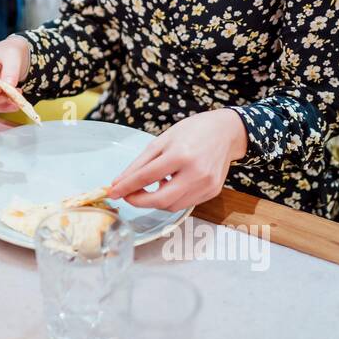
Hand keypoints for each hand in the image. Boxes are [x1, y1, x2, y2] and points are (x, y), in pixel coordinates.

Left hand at [107, 108, 248, 211]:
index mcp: (180, 155)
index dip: (126, 187)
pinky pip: (185, 203)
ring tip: (149, 188)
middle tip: (127, 196)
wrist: (226, 132)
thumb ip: (140, 164)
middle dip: (139, 201)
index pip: (147, 177)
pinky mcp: (213, 192)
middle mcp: (196, 173)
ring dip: (154, 202)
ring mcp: (207, 185)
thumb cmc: (192, 132)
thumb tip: (119, 182)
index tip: (112, 192)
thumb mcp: (162, 140)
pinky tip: (168, 186)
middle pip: (161, 200)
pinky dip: (172, 199)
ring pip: (173, 206)